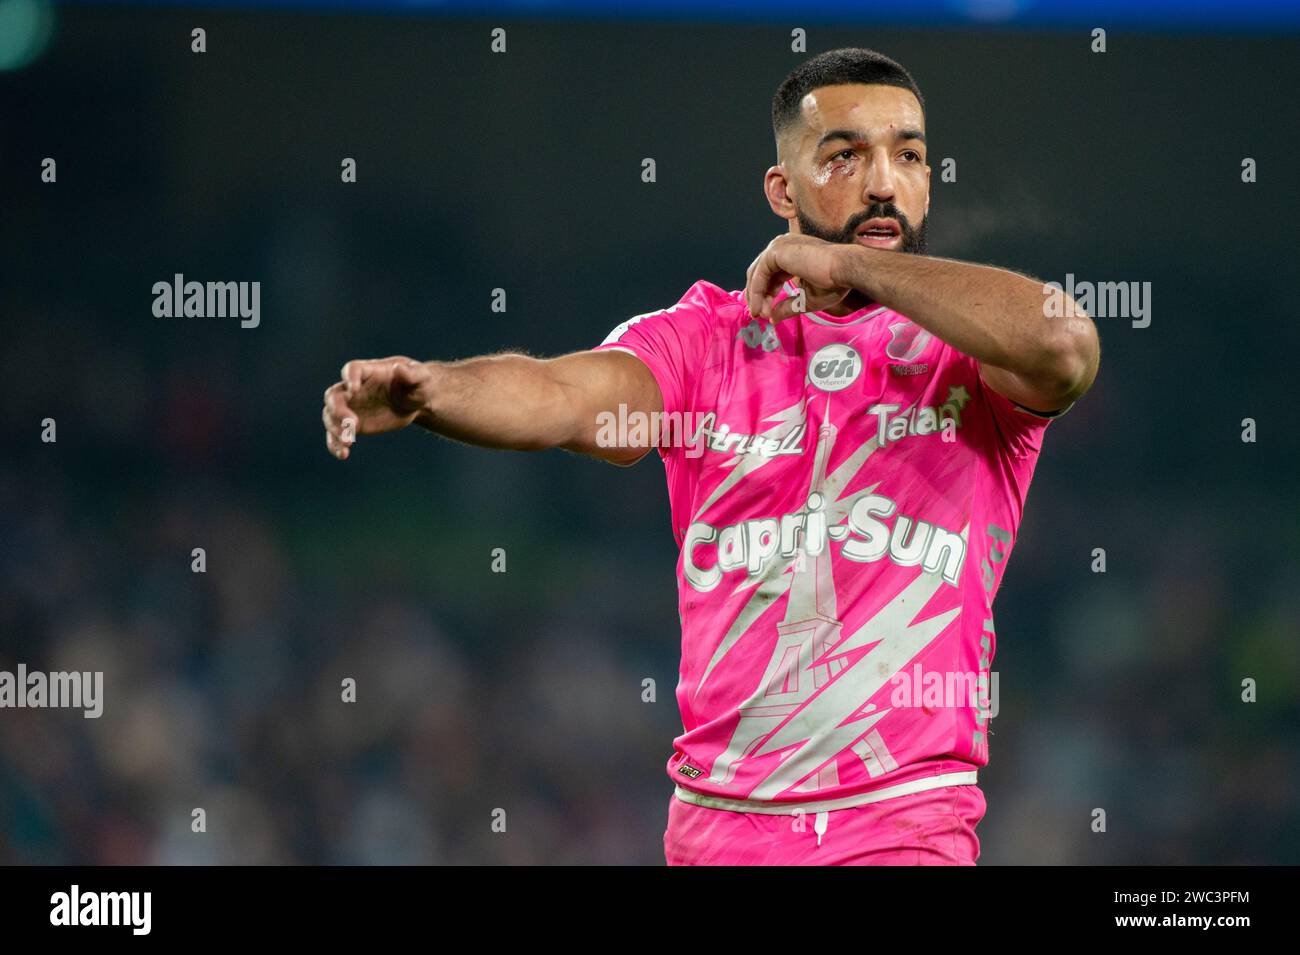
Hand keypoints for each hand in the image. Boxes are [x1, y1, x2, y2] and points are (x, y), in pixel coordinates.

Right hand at [321, 355, 434, 459]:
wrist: (415, 402)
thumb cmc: (418, 384)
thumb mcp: (421, 377)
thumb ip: (411, 373)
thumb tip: (399, 368)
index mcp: (369, 371)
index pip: (352, 369)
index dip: (350, 378)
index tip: (354, 389)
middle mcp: (354, 388)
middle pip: (334, 395)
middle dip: (338, 409)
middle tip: (352, 424)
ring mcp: (351, 407)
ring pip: (330, 416)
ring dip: (335, 429)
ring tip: (348, 442)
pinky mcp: (353, 425)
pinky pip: (337, 434)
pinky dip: (335, 444)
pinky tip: (343, 454)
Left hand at [744, 234, 862, 322]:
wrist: (845, 270)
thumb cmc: (834, 282)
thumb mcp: (806, 299)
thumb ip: (788, 307)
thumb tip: (772, 318)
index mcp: (791, 253)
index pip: (770, 274)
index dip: (765, 294)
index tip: (765, 313)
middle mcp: (783, 245)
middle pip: (759, 272)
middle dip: (757, 296)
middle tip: (758, 315)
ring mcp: (778, 246)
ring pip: (756, 273)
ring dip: (756, 296)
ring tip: (759, 314)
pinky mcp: (776, 251)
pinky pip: (759, 274)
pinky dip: (757, 292)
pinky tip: (760, 307)